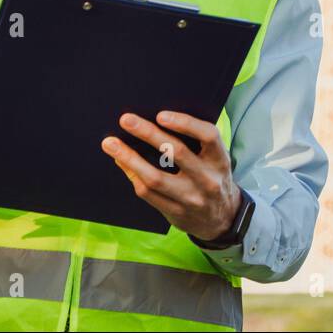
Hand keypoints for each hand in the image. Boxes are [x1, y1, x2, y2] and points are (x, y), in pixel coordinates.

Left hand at [101, 110, 241, 241]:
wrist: (221, 218)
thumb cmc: (211, 177)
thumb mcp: (214, 159)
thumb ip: (196, 142)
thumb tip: (156, 120)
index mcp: (220, 160)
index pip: (208, 136)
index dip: (185, 124)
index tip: (160, 115)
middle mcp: (208, 179)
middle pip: (176, 153)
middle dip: (149, 133)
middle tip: (126, 120)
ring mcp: (191, 198)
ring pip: (155, 177)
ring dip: (130, 158)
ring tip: (111, 143)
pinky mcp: (175, 212)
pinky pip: (148, 193)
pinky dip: (132, 174)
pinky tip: (121, 161)